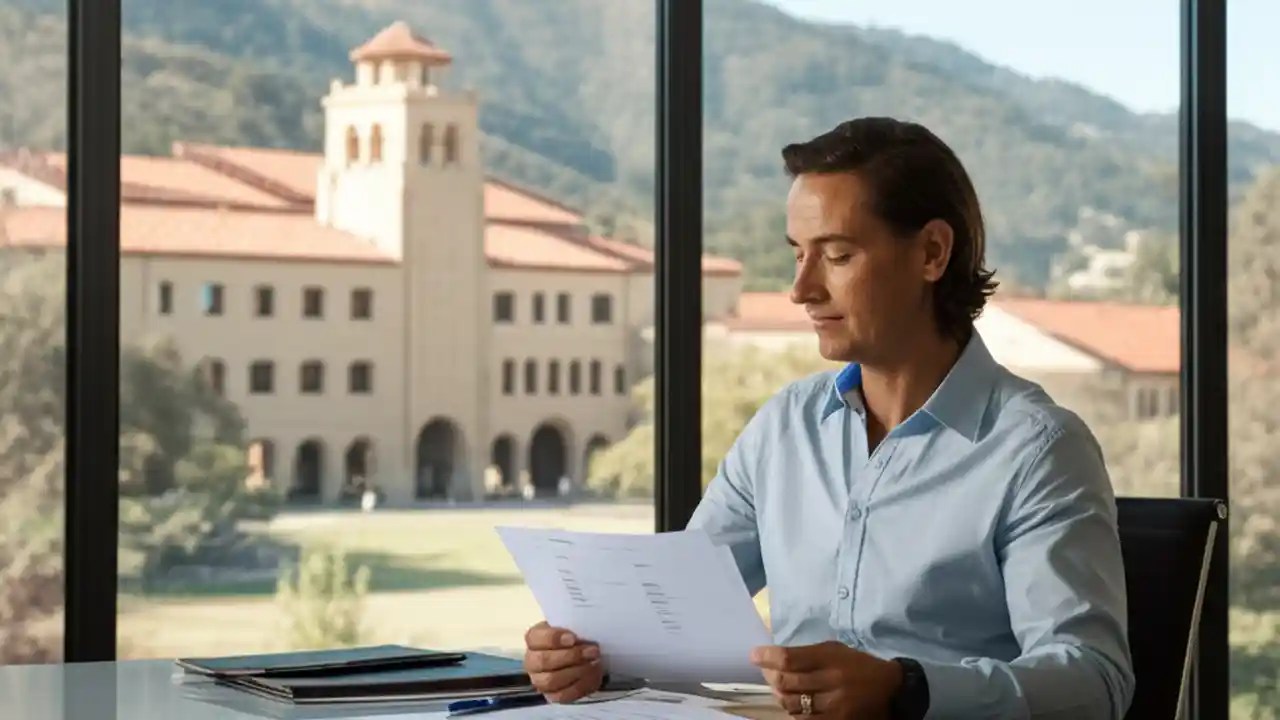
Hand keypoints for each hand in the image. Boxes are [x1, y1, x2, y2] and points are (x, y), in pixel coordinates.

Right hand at [523, 621, 604, 702]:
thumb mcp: (573, 625)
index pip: (535, 638)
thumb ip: (573, 626)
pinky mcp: (552, 696)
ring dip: (577, 671)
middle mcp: (532, 661)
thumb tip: (583, 631)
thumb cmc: (574, 636)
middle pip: (543, 661)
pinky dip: (581, 685)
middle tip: (592, 651)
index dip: (553, 639)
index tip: (573, 638)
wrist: (581, 653)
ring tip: (594, 662)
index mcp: (534, 639)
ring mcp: (540, 680)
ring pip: (551, 681)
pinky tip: (593, 674)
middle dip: (570, 656)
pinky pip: (563, 695)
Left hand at [751, 641, 903, 718]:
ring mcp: (833, 705)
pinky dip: (793, 713)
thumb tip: (776, 658)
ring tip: (779, 690)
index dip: (767, 657)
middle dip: (770, 677)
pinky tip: (792, 706)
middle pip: (786, 682)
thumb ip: (809, 654)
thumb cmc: (859, 665)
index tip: (754, 655)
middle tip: (765, 673)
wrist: (890, 689)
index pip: (789, 658)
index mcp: (830, 658)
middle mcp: (830, 681)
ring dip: (780, 696)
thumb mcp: (836, 650)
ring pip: (791, 704)